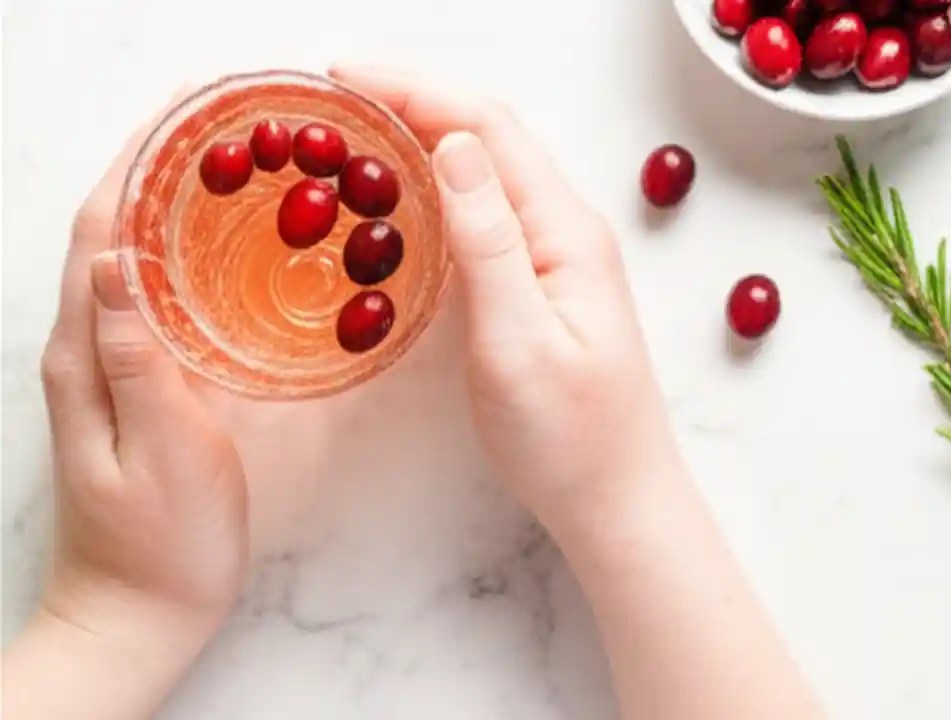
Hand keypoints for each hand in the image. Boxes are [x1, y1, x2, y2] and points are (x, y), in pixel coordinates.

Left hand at [36, 99, 247, 659]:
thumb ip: (139, 358)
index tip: (187, 115)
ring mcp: (103, 366)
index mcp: (84, 355)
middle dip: (155, 164)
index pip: (99, 233)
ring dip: (168, 202)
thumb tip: (118, 261)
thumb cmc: (161, 543)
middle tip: (223, 127)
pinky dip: (179, 255)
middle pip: (109, 230)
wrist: (138, 613)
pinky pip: (150, 297)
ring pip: (129, 258)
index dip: (136, 163)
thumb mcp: (163, 452)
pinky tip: (222, 252)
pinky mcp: (131, 385)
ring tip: (229, 168)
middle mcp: (82, 349)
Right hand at [333, 66, 685, 533]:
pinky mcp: (541, 285)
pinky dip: (436, 189)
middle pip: (488, 136)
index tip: (340, 77)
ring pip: (486, 172)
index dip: (415, 89)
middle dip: (412, 101)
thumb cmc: (571, 439)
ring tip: (351, 134)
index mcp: (564, 232)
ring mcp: (556, 257)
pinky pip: (485, 214)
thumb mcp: (519, 343)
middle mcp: (566, 230)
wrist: (617, 500)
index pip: (488, 127)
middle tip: (330, 100)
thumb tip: (454, 146)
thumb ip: (488, 244)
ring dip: (422, 138)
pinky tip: (399, 201)